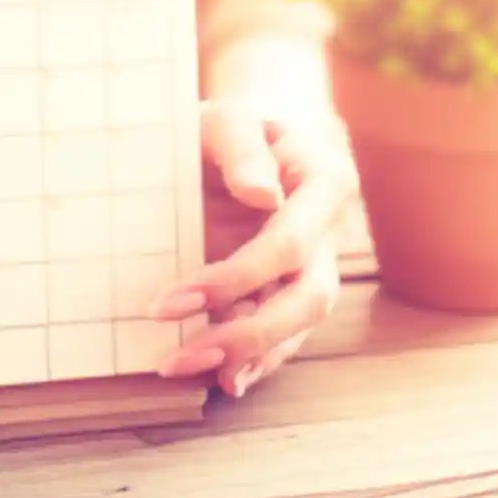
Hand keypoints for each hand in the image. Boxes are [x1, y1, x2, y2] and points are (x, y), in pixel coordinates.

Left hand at [151, 99, 357, 396]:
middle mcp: (329, 228)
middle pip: (308, 296)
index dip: (233, 278)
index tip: (168, 302)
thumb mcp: (223, 118)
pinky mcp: (292, 286)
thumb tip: (265, 196)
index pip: (289, 244)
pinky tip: (223, 380)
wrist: (219, 139)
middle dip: (246, 333)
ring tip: (189, 370)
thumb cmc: (221, 126)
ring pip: (301, 323)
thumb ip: (241, 146)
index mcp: (324, 179)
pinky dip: (258, 360)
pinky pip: (288, 334)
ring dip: (248, 354)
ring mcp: (316, 261)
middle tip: (180, 356)